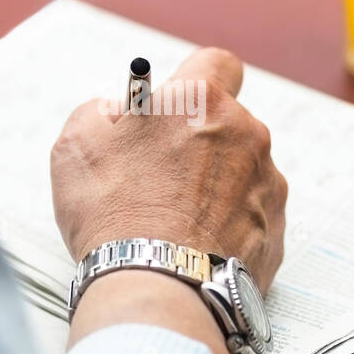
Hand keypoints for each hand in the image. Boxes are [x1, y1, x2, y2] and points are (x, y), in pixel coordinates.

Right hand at [50, 48, 286, 292]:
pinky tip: (193, 246)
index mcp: (202, 102)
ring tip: (174, 220)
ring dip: (214, 186)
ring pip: (241, 171)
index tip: (177, 103)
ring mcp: (268, 185)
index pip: (217, 63)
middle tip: (158, 175)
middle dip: (198, 142)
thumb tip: (118, 114)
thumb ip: (100, 112)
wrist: (155, 290)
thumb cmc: (113, 213)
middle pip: (227, 124)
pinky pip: (251, 217)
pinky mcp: (277, 232)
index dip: (194, 78)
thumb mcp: (77, 144)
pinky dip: (227, 226)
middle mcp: (247, 135)